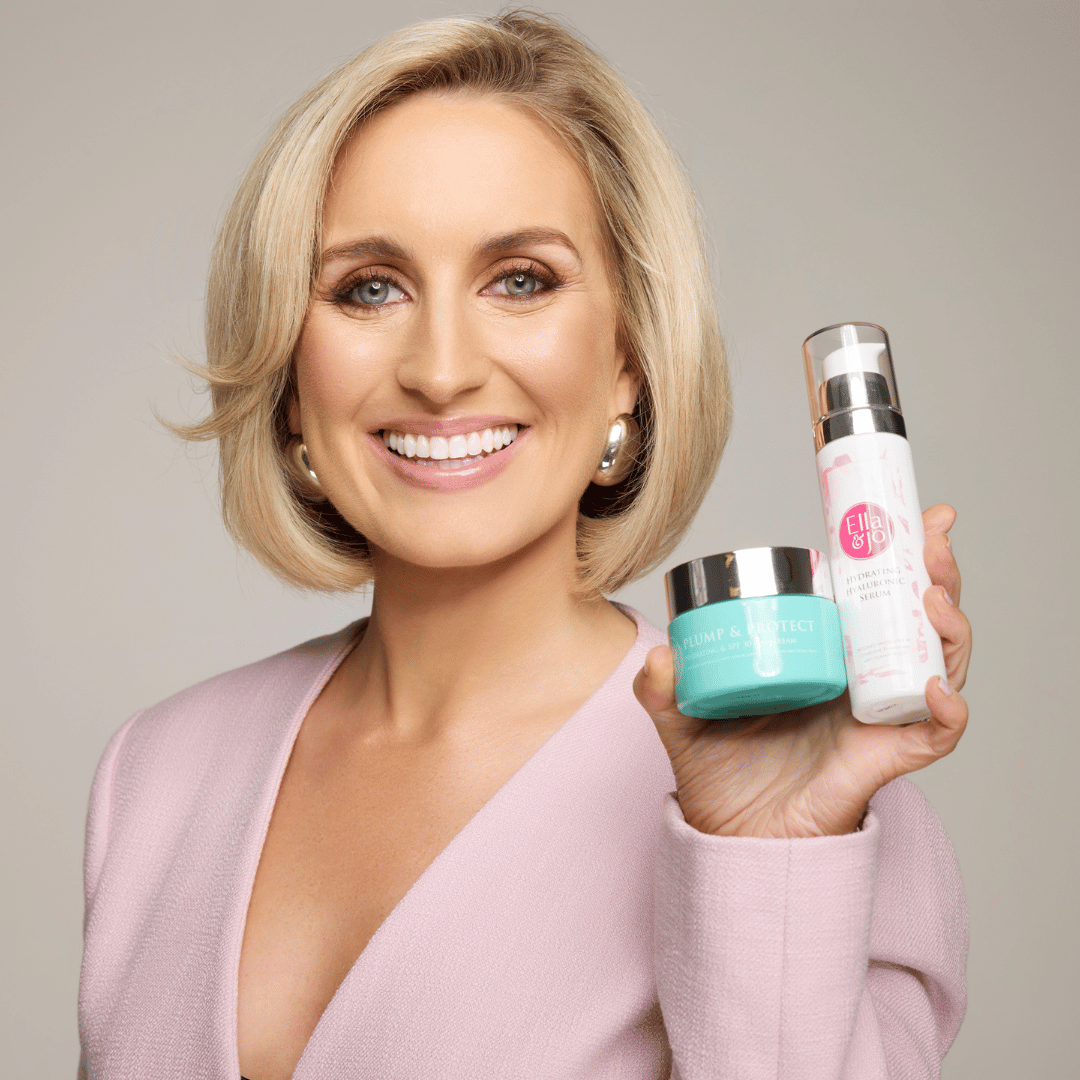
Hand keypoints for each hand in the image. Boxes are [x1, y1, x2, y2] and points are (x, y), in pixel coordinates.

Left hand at [634, 505, 970, 837]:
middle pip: (917, 614)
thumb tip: (658, 655)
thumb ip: (663, 687)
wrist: (736, 834)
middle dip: (936, 571)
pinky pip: (938, 730)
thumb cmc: (720, 769)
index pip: (871, 590)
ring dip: (946, 625)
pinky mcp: (892, 754)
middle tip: (934, 536)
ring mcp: (882, 712)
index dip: (897, 552)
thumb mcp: (681, 717)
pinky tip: (935, 686)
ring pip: (938, 659)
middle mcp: (862, 674)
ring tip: (929, 595)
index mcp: (825, 651)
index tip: (915, 513)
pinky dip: (947, 708)